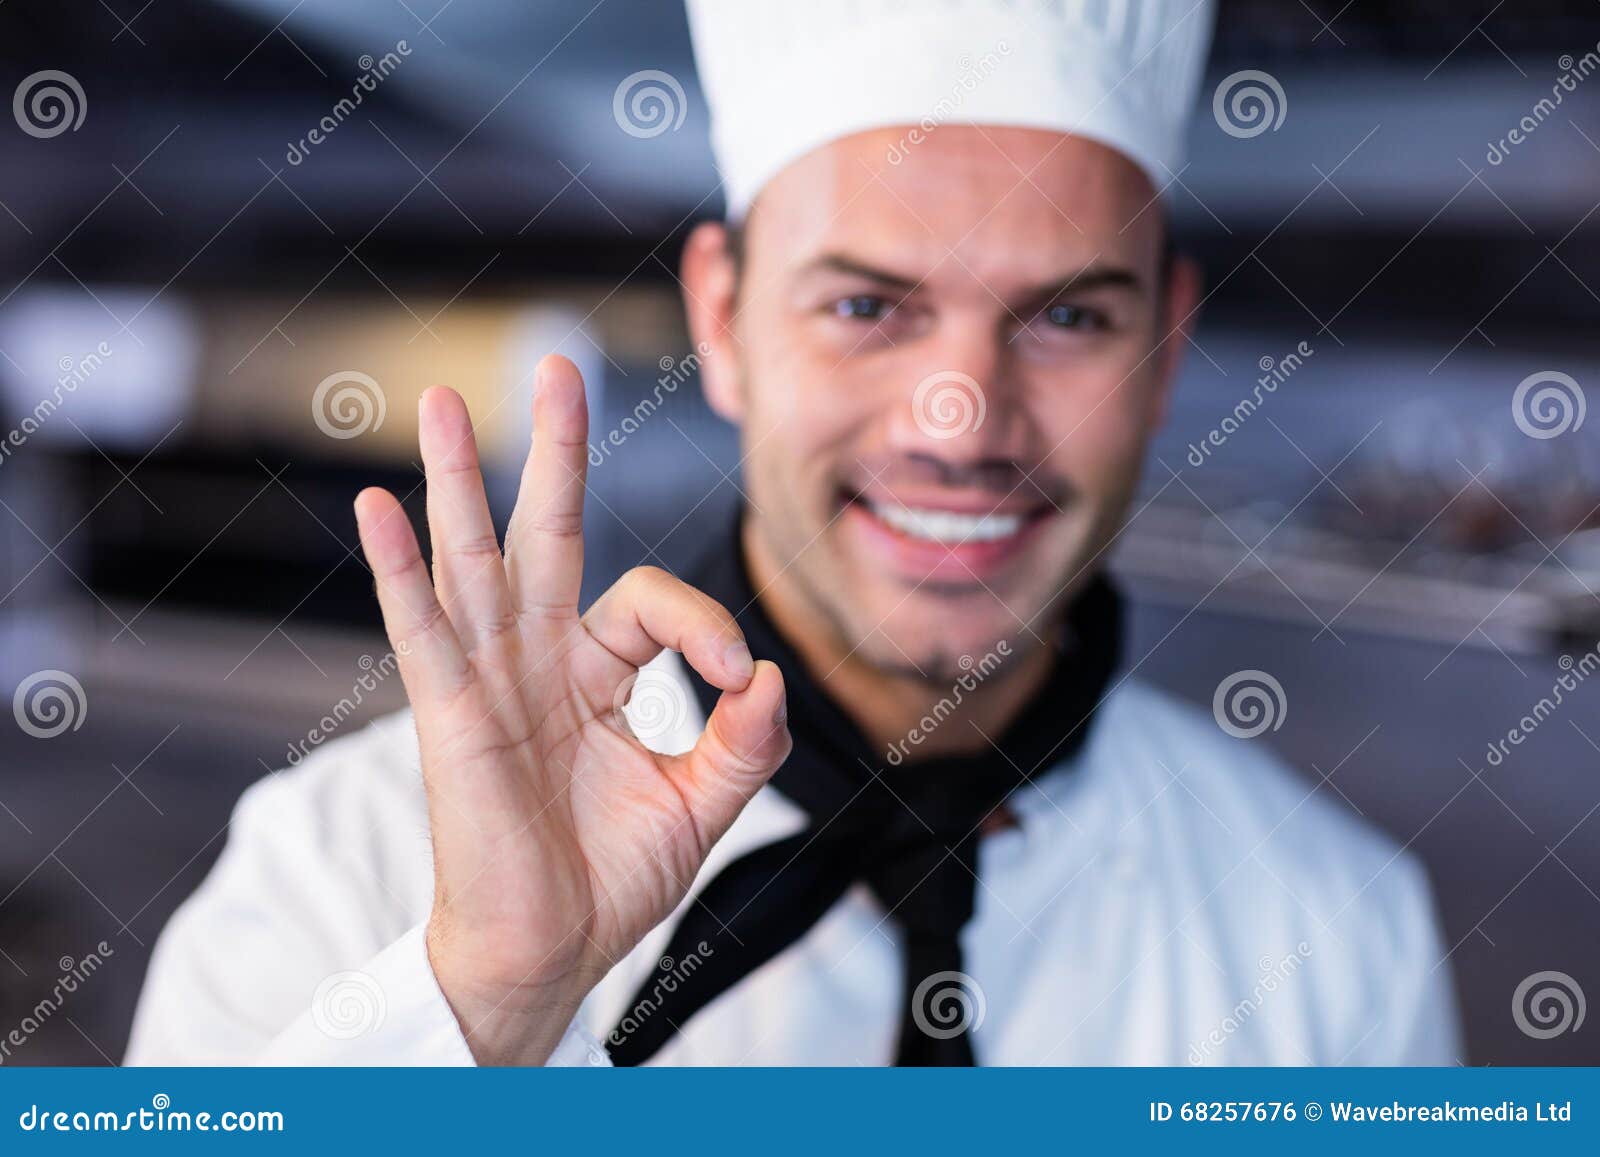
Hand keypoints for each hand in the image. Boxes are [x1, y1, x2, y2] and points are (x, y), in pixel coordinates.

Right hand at [353, 356, 789, 1064]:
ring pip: (473, 560)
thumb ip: (744, 742)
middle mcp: (537, 660)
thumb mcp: (702, 804)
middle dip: (553, 452)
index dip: (705, 626)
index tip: (737, 684)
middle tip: (559, 370)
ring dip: (455, 479)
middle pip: (543, 533)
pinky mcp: (451, 717)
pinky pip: (423, 631)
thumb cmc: (610, 877)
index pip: (652, 601)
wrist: (549, 952)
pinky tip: (378, 505)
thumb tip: (765, 674)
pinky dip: (399, 568)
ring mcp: (489, 681)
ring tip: (439, 401)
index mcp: (595, 671)